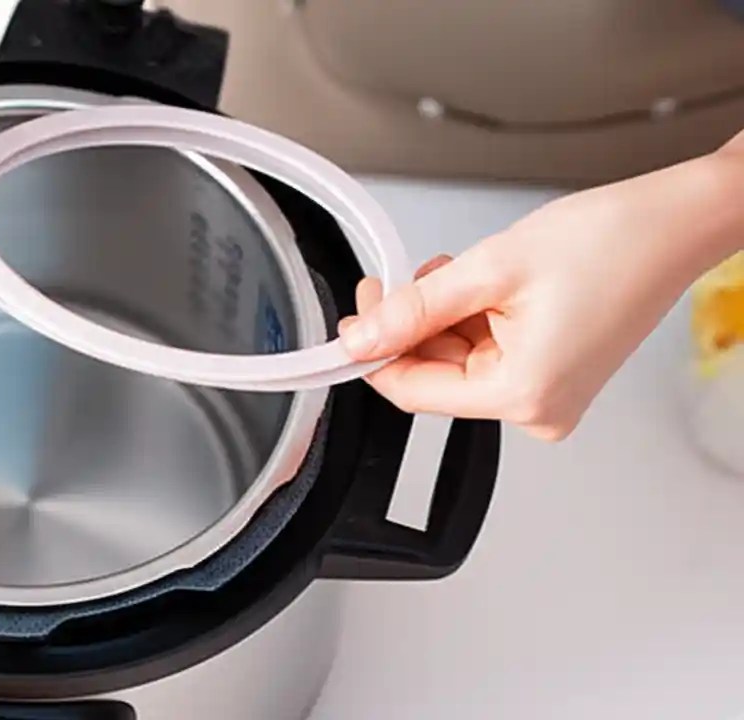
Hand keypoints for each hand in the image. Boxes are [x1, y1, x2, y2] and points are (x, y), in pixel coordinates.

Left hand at [339, 143, 743, 440]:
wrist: (675, 222)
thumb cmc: (611, 242)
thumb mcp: (490, 269)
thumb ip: (416, 309)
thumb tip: (363, 337)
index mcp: (523, 395)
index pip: (413, 391)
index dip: (372, 352)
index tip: (352, 317)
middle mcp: (539, 409)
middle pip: (436, 376)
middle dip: (410, 326)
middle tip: (392, 280)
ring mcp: (549, 395)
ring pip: (459, 361)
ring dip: (441, 317)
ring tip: (453, 271)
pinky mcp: (555, 374)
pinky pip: (489, 354)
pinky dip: (472, 320)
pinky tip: (475, 284)